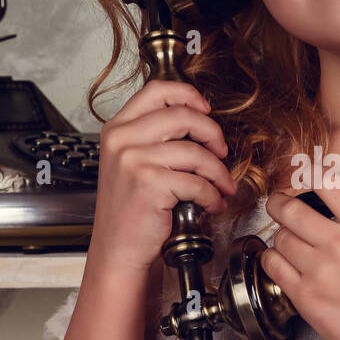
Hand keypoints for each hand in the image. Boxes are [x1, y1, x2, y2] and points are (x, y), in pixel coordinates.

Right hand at [87, 79, 237, 274]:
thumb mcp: (131, 161)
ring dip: (218, 173)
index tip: (206, 110)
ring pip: (196, 153)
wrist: (117, 249)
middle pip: (183, 115)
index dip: (188, 95)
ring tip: (222, 186)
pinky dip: (212, 196)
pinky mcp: (150, 184)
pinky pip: (197, 183)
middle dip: (213, 134)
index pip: (157, 90)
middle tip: (221, 152)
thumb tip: (199, 118)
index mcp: (117, 127)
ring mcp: (133, 160)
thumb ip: (155, 136)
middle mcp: (122, 139)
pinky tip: (212, 204)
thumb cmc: (130, 209)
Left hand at [260, 180, 339, 339]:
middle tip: (279, 203)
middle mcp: (339, 245)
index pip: (327, 183)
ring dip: (281, 235)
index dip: (311, 175)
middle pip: (290, 208)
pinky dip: (273, 258)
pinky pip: (272, 265)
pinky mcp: (304, 295)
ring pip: (279, 237)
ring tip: (291, 241)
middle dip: (279, 201)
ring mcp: (319, 271)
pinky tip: (283, 260)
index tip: (306, 178)